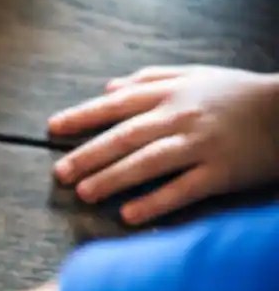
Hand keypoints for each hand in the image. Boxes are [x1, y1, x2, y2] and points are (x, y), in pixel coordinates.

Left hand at [49, 66, 278, 224]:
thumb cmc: (238, 93)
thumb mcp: (195, 75)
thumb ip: (150, 79)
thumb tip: (108, 87)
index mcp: (170, 94)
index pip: (115, 105)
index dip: (82, 116)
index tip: (53, 128)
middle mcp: (180, 118)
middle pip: (124, 137)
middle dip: (87, 155)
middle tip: (59, 173)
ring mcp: (200, 145)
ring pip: (147, 163)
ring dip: (112, 178)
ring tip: (84, 193)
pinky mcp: (221, 172)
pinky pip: (182, 190)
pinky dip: (154, 202)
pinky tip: (128, 215)